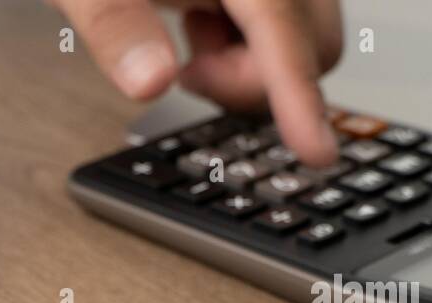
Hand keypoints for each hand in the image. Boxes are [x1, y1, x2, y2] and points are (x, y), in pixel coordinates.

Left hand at [52, 0, 343, 165]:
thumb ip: (115, 27)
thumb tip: (151, 81)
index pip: (283, 30)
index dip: (299, 98)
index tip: (316, 153)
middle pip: (314, 42)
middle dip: (253, 79)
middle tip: (190, 71)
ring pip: (306, 38)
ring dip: (251, 61)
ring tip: (192, 35)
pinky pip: (292, 22)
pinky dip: (251, 41)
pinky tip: (206, 21)